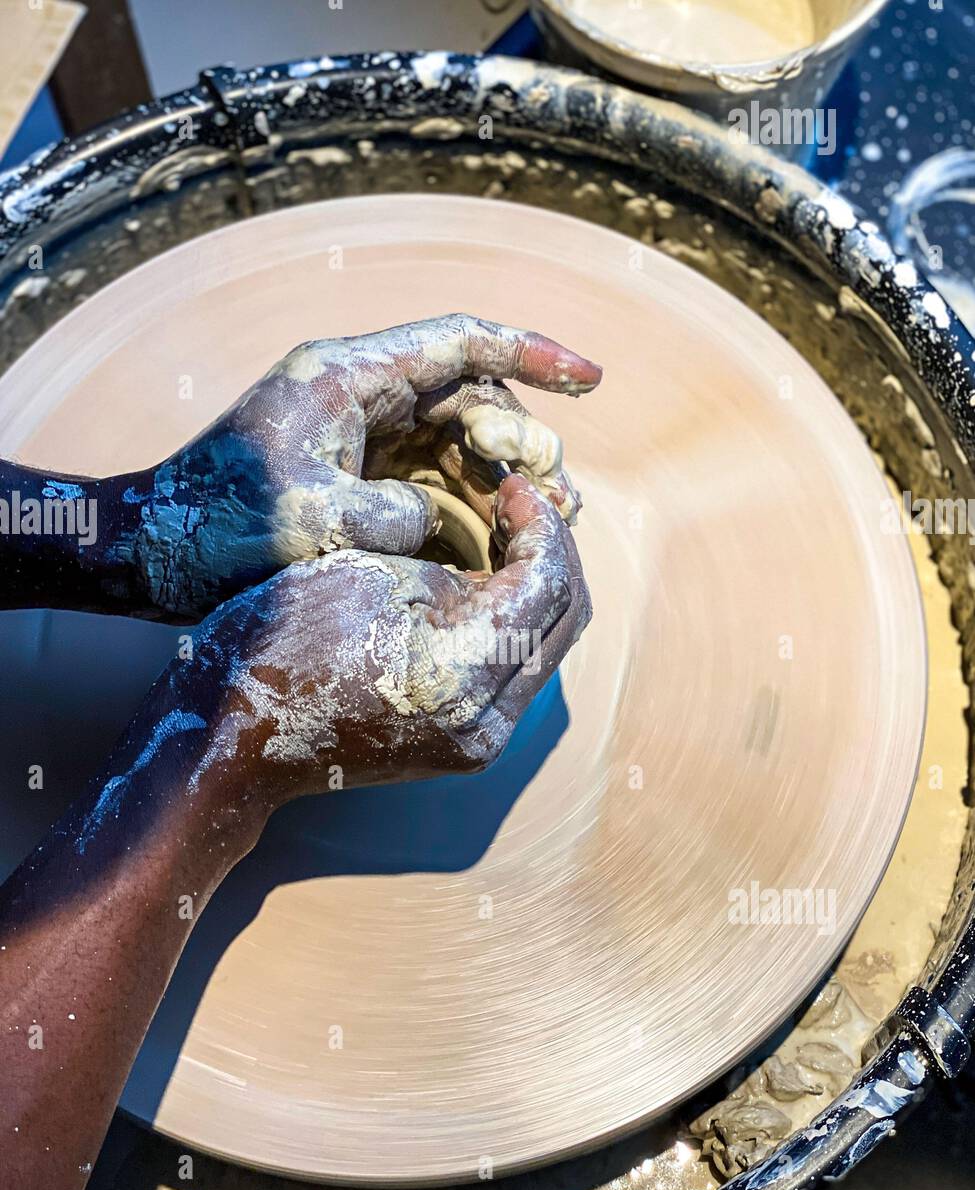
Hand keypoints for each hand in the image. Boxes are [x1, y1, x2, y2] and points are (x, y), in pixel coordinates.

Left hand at [101, 315, 599, 618]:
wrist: (150, 554)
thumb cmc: (219, 529)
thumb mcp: (317, 523)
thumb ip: (399, 514)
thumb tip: (443, 517)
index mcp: (349, 378)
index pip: (459, 342)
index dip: (534, 350)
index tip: (593, 376)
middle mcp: (359, 397)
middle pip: (468, 394)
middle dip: (523, 438)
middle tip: (560, 496)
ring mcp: (357, 437)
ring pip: (454, 439)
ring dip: (503, 475)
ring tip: (547, 520)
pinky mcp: (352, 476)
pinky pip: (429, 476)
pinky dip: (468, 500)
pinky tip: (499, 535)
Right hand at [183, 474, 590, 803]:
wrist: (231, 738)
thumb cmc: (282, 638)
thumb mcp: (372, 574)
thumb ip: (459, 568)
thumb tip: (512, 555)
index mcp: (460, 671)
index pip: (548, 583)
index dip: (541, 524)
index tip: (513, 487)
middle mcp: (485, 720)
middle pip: (565, 620)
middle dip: (550, 552)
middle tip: (518, 505)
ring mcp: (478, 742)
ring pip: (547, 647)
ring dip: (536, 587)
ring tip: (503, 537)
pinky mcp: (465, 746)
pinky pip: (516, 673)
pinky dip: (512, 623)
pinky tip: (483, 583)